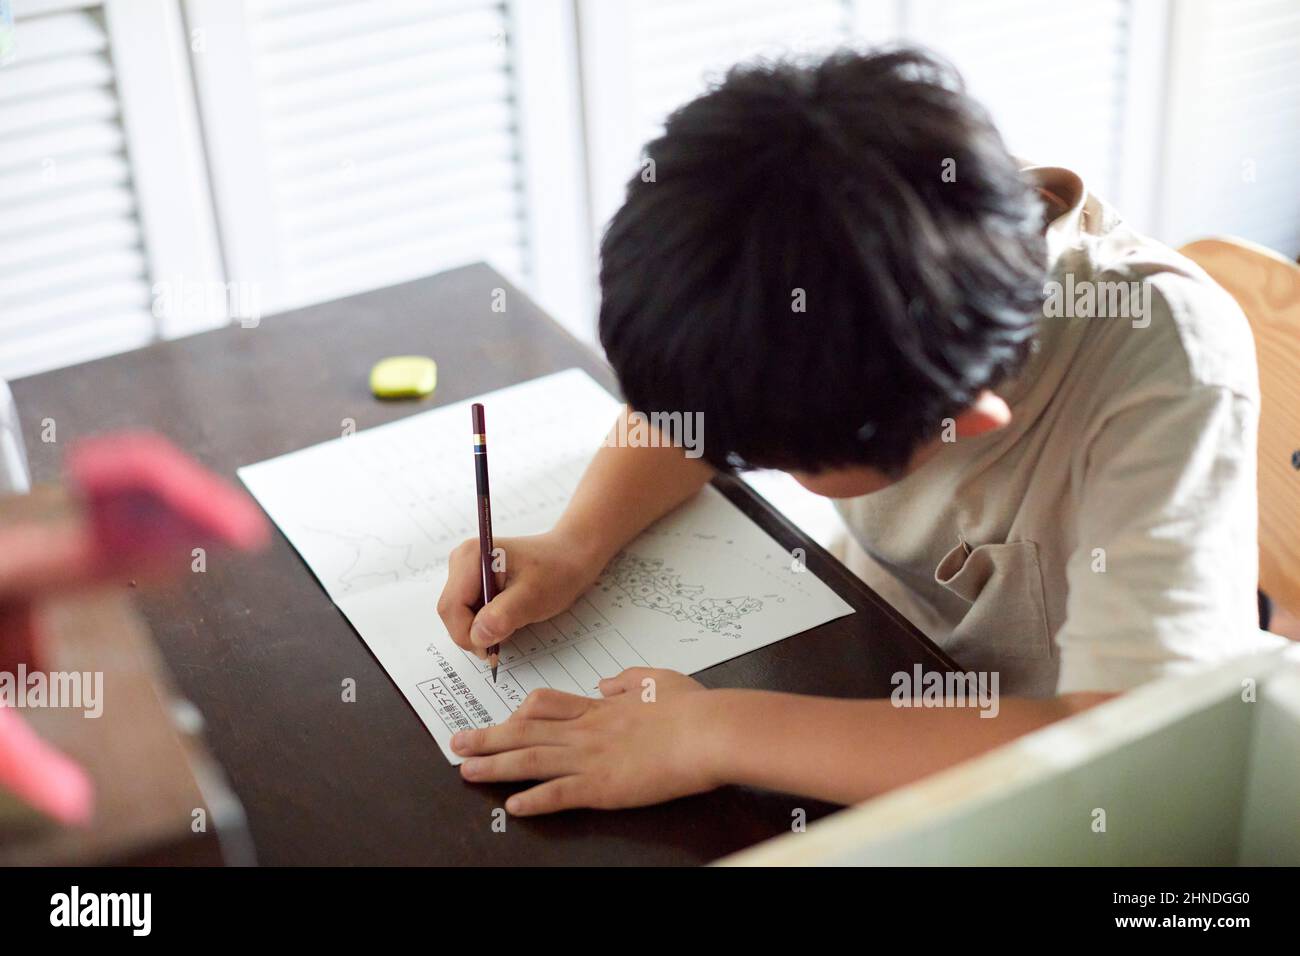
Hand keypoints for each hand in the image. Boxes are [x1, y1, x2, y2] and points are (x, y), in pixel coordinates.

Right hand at [436, 530, 600, 655]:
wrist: (568, 558)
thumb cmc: (556, 571)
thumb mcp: (533, 596)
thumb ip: (503, 616)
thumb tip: (477, 636)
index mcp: (471, 557)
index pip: (452, 607)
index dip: (467, 634)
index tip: (492, 648)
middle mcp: (461, 560)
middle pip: (452, 612)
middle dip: (475, 632)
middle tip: (506, 635)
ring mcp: (464, 571)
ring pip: (458, 616)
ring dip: (481, 628)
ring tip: (511, 620)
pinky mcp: (471, 582)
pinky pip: (468, 612)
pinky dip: (484, 623)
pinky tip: (506, 616)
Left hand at [451, 667, 719, 813]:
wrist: (708, 731)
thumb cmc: (692, 707)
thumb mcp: (657, 679)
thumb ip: (627, 681)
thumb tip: (606, 684)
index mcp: (600, 708)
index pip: (547, 705)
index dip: (519, 713)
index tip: (503, 717)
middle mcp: (587, 731)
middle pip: (525, 731)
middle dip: (487, 737)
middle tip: (457, 742)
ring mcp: (591, 759)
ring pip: (530, 760)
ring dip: (494, 766)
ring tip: (466, 771)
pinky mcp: (603, 787)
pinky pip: (559, 794)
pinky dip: (533, 801)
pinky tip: (513, 806)